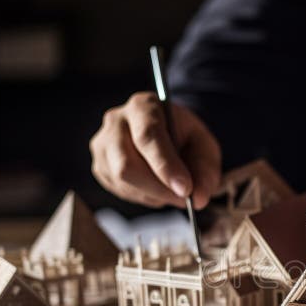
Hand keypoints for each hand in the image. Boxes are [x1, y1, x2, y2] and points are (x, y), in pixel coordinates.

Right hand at [89, 92, 220, 208]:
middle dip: (159, 189)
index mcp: (143, 106)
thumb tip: (197, 199)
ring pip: (123, 182)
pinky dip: (145, 197)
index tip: (185, 189)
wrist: (168, 135)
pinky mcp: (100, 166)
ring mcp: (102, 145)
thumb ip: (205, 171)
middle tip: (184, 198)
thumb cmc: (186, 138)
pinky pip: (121, 191)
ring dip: (155, 195)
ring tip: (173, 189)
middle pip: (127, 165)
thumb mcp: (205, 147)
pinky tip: (157, 187)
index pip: (148, 136)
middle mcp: (115, 121)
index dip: (166, 166)